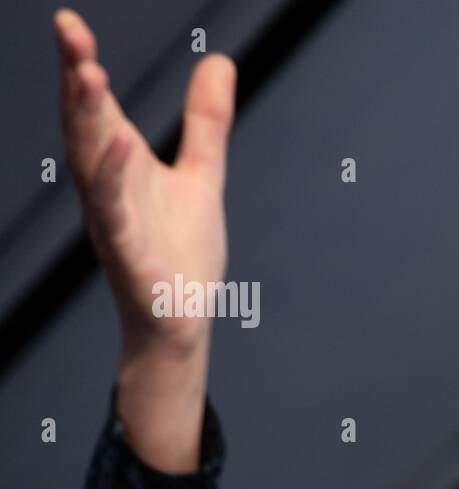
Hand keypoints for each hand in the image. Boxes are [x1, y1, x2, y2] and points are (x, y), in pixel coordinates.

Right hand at [54, 7, 235, 360]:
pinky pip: (113, 211)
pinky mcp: (126, 251)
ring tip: (90, 74)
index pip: (95, 106)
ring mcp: (111, 218)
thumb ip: (206, 123)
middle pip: (84, 123)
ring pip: (90, 161)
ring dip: (88, 119)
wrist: (180, 320)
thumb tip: (219, 61)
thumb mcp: (202, 175)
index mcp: (120, 165)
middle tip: (69, 30)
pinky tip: (121, 147)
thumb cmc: (181, 253)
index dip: (82, 64)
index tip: (70, 22)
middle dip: (76, 77)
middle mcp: (106, 186)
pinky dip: (114, 178)